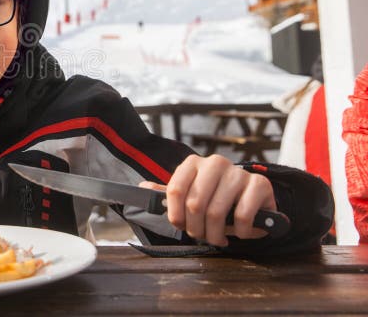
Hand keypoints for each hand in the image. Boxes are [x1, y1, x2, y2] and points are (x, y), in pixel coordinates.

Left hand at [139, 154, 276, 246]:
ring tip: (218, 238)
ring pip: (216, 212)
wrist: (255, 202)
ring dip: (216, 234)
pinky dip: (240, 231)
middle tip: (202, 236)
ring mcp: (238, 172)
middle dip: (196, 229)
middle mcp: (215, 163)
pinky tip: (240, 231)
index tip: (181, 226)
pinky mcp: (259, 184)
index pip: (175, 190)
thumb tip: (143, 187)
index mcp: (193, 163)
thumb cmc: (217, 199)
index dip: (175, 215)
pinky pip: (242, 215)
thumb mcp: (191, 195)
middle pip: (194, 204)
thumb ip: (169, 193)